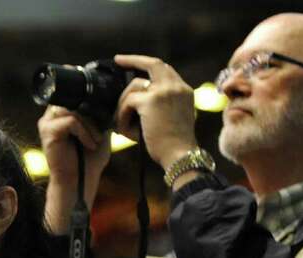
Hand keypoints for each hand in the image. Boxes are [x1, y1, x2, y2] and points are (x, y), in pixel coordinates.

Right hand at [37, 106, 111, 234]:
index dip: (92, 100)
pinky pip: (71, 121)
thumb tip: (111, 96)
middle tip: (102, 131)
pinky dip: (85, 132)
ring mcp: (47, 123)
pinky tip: (89, 144)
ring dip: (90, 123)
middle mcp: (51, 115)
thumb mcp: (100, 129)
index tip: (105, 115)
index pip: (76, 93)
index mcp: (62, 112)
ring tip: (96, 139)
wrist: (80, 181)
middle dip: (94, 113)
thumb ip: (100, 112)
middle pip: (75, 98)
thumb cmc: (89, 159)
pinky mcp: (48, 132)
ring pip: (74, 108)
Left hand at [113, 55, 198, 169]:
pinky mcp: (151, 101)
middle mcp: (176, 87)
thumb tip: (137, 101)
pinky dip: (122, 117)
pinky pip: (128, 102)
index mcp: (184, 90)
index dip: (148, 65)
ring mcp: (164, 91)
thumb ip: (162, 105)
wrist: (180, 154)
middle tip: (118, 60)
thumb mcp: (174, 118)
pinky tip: (125, 132)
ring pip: (134, 86)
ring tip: (123, 126)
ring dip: (123, 106)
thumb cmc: (174, 146)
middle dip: (134, 59)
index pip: (165, 70)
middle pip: (153, 63)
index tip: (134, 62)